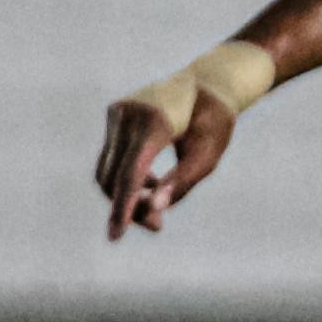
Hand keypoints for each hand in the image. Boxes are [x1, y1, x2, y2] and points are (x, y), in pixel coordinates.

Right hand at [94, 91, 237, 238]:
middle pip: (115, 176)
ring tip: (154, 205)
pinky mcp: (113, 115)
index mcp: (156, 122)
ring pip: (107, 169)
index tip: (115, 237)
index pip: (131, 173)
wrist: (206, 84)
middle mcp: (129, 114)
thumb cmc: (214, 123)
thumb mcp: (208, 157)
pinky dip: (125, 176)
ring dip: (125, 194)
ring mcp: (117, 112)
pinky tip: (151, 182)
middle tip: (157, 225)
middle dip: (129, 206)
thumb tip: (154, 210)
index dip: (124, 207)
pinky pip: (111, 157)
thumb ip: (181, 183)